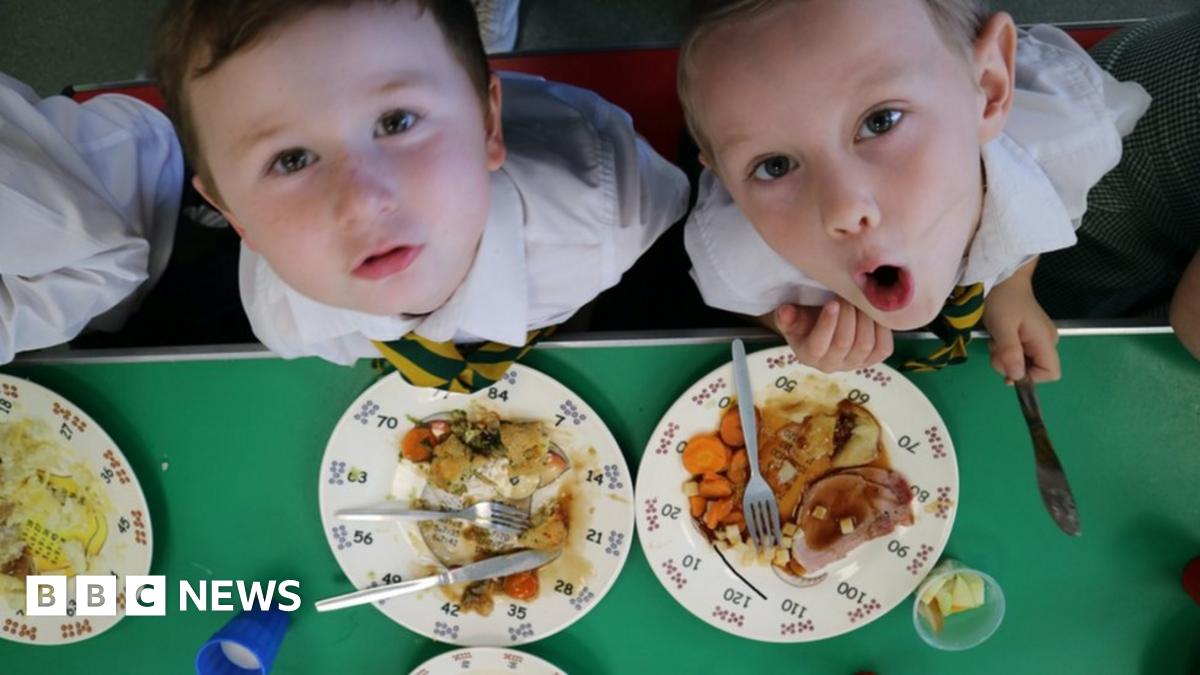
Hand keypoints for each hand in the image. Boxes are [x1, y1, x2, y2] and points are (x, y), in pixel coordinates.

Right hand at [772, 298, 893, 372]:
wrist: (823, 327)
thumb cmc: (806, 320)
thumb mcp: (792, 316)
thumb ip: (786, 315)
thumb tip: (785, 311)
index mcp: (808, 355)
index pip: (817, 345)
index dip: (827, 324)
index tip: (833, 303)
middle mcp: (831, 365)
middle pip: (844, 342)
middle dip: (849, 315)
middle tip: (849, 294)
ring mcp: (854, 364)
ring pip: (865, 344)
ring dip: (865, 319)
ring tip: (861, 299)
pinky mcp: (873, 359)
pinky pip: (883, 348)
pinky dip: (882, 329)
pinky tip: (874, 312)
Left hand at [982, 276, 1059, 382]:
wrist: (1004, 279)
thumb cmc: (1004, 300)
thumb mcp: (1003, 327)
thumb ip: (1010, 352)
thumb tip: (1017, 377)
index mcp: (1045, 340)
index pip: (1051, 373)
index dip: (1031, 377)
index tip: (1010, 365)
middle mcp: (1046, 342)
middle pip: (1033, 370)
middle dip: (1010, 364)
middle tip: (996, 347)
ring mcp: (1038, 339)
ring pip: (1022, 363)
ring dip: (1004, 356)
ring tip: (997, 339)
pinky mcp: (1028, 337)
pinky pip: (1018, 353)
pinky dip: (1005, 350)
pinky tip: (999, 337)